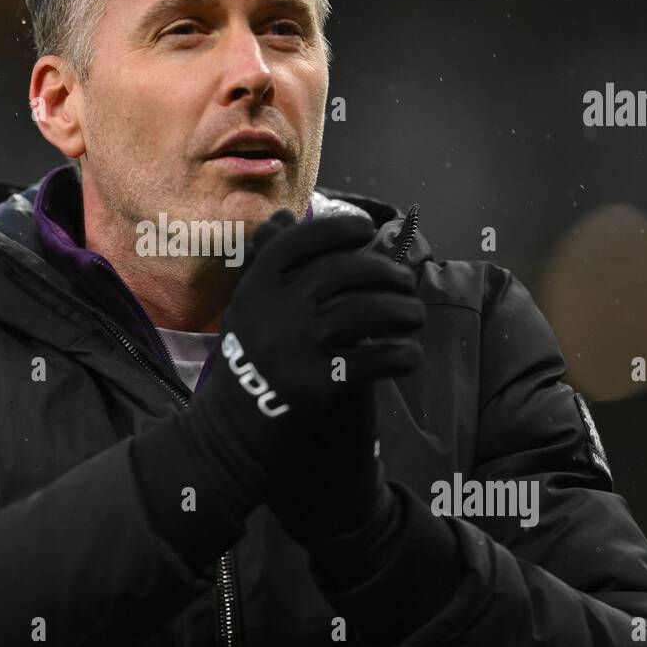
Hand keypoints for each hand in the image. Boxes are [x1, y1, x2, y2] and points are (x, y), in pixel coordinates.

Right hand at [172, 209, 423, 518]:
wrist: (231, 428)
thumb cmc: (249, 358)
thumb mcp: (247, 305)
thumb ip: (265, 262)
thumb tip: (282, 218)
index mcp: (258, 284)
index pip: (304, 240)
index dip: (341, 230)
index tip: (368, 231)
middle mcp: (277, 308)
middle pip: (346, 272)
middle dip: (386, 272)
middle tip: (406, 282)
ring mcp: (297, 344)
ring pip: (368, 311)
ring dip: (403, 310)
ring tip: (415, 316)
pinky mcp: (317, 382)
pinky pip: (375, 359)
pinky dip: (401, 355)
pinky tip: (410, 355)